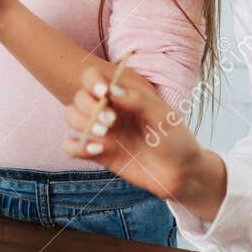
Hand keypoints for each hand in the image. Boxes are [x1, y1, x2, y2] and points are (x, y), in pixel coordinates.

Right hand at [61, 63, 225, 221]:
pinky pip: (72, 146)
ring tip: (105, 135)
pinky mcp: (98, 153)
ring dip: (81, 123)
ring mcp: (102, 131)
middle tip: (111, 122)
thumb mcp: (163, 116)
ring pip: (71, 117)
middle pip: (79, 97)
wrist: (180, 173)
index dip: (92, 81)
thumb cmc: (175, 140)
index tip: (103, 93)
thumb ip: (138, 101)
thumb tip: (112, 90)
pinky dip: (77, 146)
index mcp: (123, 95)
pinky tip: (97, 150)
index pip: (94, 77)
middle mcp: (108, 110)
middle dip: (88, 107)